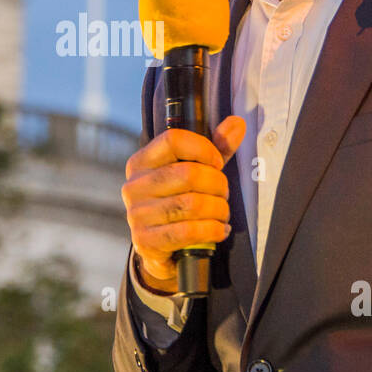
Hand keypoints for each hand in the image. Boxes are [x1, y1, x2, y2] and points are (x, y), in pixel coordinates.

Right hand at [121, 115, 245, 293]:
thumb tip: (237, 123)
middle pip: (188, 173)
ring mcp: (137, 214)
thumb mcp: (194, 172)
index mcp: (141, 162)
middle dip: (217, 184)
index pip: (173, 140)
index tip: (217, 163)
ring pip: (191, 204)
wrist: (158, 248)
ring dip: (218, 210)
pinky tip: (220, 230)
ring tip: (223, 214)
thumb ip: (215, 148)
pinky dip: (212, 230)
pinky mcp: (145, 240)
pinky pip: (187, 232)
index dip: (203, 148)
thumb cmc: (177, 202)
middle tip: (224, 193)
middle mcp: (134, 186)